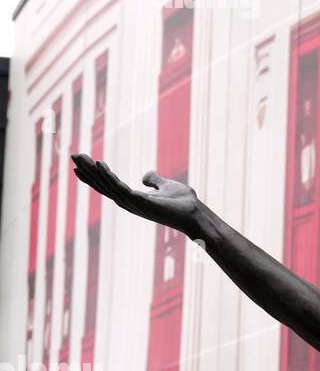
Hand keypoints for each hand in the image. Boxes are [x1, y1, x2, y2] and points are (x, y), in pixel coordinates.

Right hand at [71, 154, 200, 236]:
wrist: (194, 215)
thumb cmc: (182, 203)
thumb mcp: (166, 185)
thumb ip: (154, 180)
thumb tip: (144, 176)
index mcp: (132, 198)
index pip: (107, 185)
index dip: (92, 175)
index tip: (79, 164)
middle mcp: (128, 201)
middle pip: (102, 184)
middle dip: (87, 170)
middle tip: (73, 155)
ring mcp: (132, 203)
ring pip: (106, 184)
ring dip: (92, 170)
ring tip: (80, 157)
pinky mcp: (139, 201)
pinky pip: (118, 187)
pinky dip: (107, 175)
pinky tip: (98, 164)